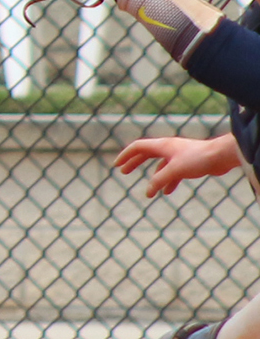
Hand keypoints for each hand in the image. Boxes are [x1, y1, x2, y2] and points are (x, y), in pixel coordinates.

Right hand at [115, 134, 241, 196]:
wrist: (221, 156)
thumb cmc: (198, 158)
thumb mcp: (174, 170)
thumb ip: (159, 181)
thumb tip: (148, 192)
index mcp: (162, 145)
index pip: (138, 147)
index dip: (126, 155)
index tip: (117, 165)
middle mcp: (169, 148)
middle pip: (146, 154)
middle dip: (135, 163)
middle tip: (124, 171)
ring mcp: (179, 155)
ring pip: (161, 165)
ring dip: (154, 177)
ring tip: (150, 190)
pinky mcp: (189, 163)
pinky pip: (173, 172)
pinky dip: (168, 181)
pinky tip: (168, 192)